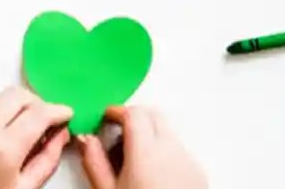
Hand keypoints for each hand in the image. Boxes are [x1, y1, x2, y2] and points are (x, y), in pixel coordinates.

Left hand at [0, 86, 73, 188]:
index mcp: (3, 149)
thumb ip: (48, 159)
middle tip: (41, 119)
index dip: (58, 111)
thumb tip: (61, 133)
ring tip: (14, 129)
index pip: (40, 113)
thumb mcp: (23, 188)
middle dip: (35, 103)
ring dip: (11, 109)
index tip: (64, 114)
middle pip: (18, 95)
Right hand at [79, 106, 207, 188]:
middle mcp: (172, 150)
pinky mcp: (198, 173)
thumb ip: (95, 162)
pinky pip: (179, 150)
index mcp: (147, 152)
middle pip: (154, 115)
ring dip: (151, 134)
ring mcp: (188, 161)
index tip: (105, 117)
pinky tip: (151, 174)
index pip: (133, 113)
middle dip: (135, 117)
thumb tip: (86, 140)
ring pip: (169, 132)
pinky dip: (164, 151)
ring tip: (132, 159)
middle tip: (116, 132)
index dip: (116, 111)